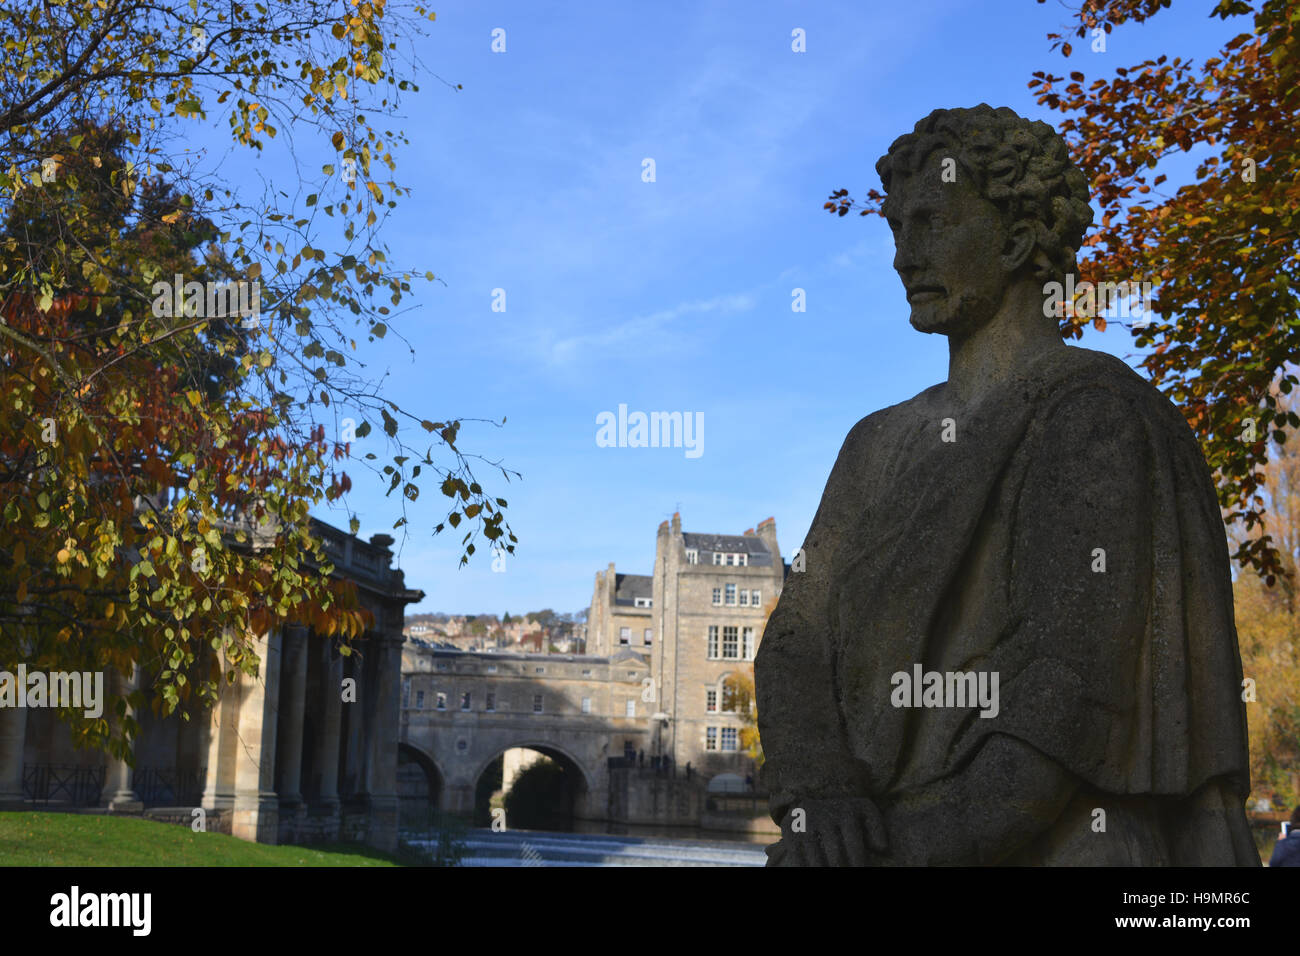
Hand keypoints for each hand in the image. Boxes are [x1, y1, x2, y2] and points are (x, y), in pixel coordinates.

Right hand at [771, 797, 888, 865]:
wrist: (812, 801)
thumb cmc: (844, 814)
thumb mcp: (863, 812)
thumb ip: (876, 827)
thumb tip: (881, 847)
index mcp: (845, 812)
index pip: (854, 844)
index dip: (858, 862)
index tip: (861, 868)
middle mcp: (824, 816)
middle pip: (836, 856)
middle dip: (842, 868)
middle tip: (843, 869)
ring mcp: (805, 824)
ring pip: (816, 860)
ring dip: (823, 868)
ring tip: (829, 870)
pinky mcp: (790, 832)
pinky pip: (798, 858)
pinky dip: (805, 867)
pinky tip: (812, 868)